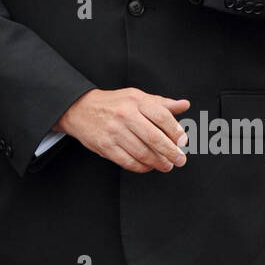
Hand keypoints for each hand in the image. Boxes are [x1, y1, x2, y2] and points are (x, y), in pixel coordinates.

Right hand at [54, 88, 189, 173]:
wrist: (79, 109)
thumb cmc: (112, 104)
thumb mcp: (136, 97)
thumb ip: (161, 103)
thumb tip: (184, 104)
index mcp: (136, 101)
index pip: (162, 117)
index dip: (176, 132)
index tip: (182, 142)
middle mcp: (125, 115)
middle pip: (154, 137)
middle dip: (171, 152)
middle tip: (180, 160)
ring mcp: (114, 132)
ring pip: (142, 152)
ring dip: (158, 162)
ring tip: (166, 165)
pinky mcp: (106, 146)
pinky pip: (128, 161)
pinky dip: (142, 167)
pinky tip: (148, 166)